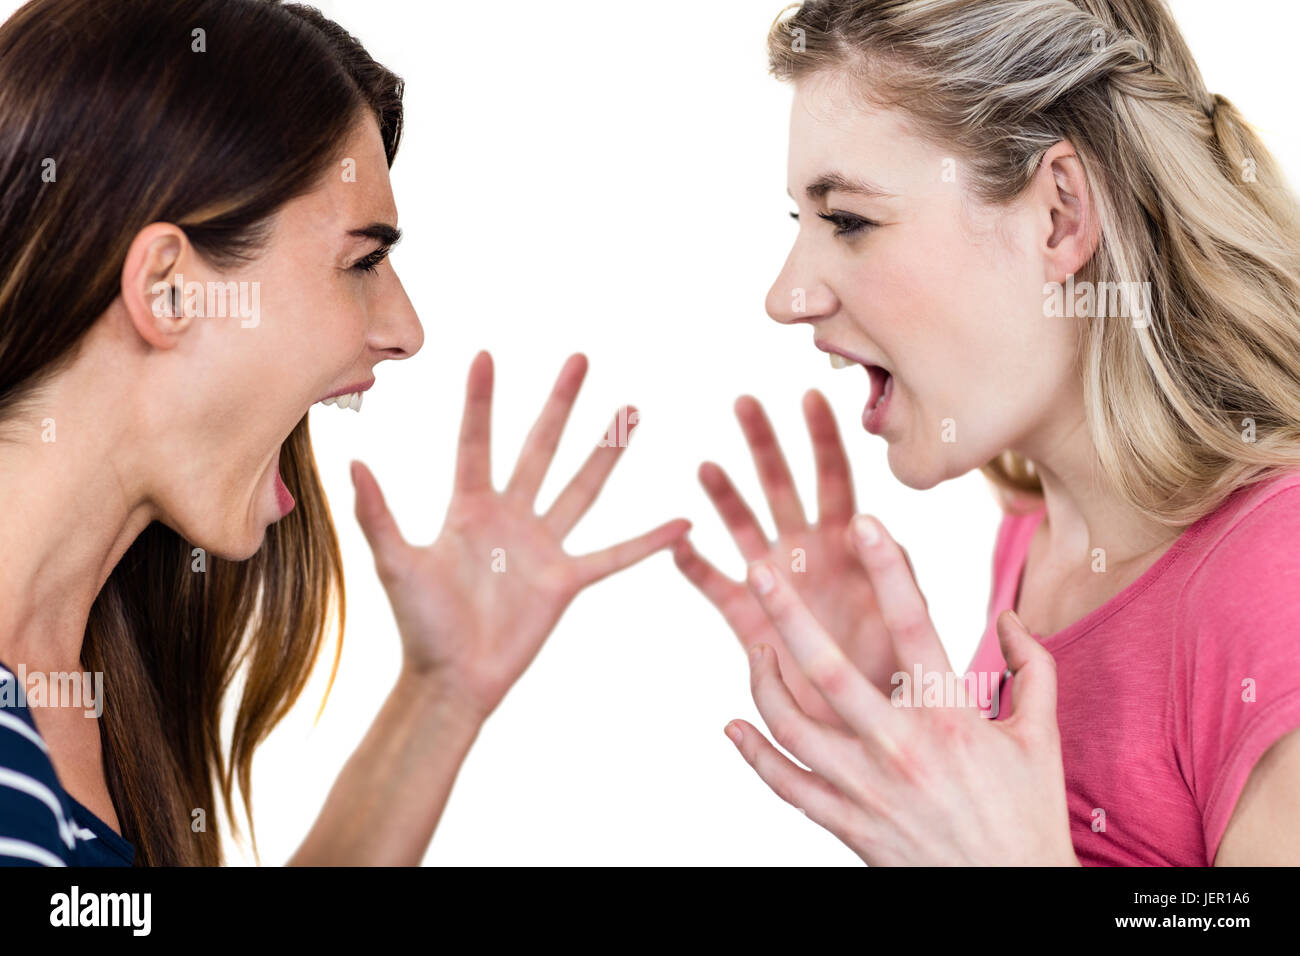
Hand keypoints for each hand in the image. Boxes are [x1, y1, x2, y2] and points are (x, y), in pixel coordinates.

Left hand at [350, 351, 689, 723]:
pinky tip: (680, 523)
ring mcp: (541, 546)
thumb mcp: (396, 565)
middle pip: (540, 447)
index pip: (476, 442)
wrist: (453, 681)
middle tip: (580, 359)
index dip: (481, 400)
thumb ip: (378, 515)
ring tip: (630, 411)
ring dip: (606, 451)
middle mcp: (509, 517)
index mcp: (468, 509)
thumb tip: (354, 464)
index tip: (486, 354)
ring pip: (581, 487)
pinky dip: (648, 541)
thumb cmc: (420, 624)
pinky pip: (613, 555)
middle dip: (560, 404)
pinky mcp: (565, 580)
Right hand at [672, 391, 921, 730]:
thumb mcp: (908, 618)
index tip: (811, 395)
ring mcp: (772, 579)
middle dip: (764, 443)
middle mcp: (807, 551)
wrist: (865, 726)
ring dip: (725, 494)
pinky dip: (691, 564)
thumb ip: (897, 574)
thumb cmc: (897, 671)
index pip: (836, 479)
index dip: (822, 439)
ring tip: (708, 465)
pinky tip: (676, 542)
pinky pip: (710, 583)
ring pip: (741, 524)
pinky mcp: (743, 616)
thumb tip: (877, 525)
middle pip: (781, 486)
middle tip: (745, 402)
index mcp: (849, 546)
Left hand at [725, 513, 1077, 865]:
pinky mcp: (847, 826)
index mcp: (949, 718)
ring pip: (792, 727)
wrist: (1013, 899)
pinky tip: (732, 725)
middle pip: (829, 671)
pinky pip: (785, 785)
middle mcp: (900, 748)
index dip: (888, 568)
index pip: (913, 625)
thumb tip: (1010, 616)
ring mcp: (866, 790)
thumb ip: (1030, 668)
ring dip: (761, 682)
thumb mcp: (1041, 736)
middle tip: (760, 569)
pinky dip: (753, 754)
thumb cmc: (1028, 815)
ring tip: (753, 647)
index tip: (865, 522)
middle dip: (788, 614)